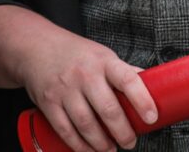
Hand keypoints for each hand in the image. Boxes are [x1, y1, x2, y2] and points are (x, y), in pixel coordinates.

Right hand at [16, 29, 158, 151]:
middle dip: (122, 132)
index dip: (142, 100)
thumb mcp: (102, 55)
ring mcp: (66, 89)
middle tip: (130, 142)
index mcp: (104, 62)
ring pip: (86, 124)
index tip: (152, 118)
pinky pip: (66, 130)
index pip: (128, 80)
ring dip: (102, 143)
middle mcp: (85, 75)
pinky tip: (89, 151)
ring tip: (111, 149)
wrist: (36, 47)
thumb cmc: (75, 53)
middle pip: (108, 109)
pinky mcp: (49, 103)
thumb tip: (152, 86)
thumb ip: (124, 72)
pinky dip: (79, 146)